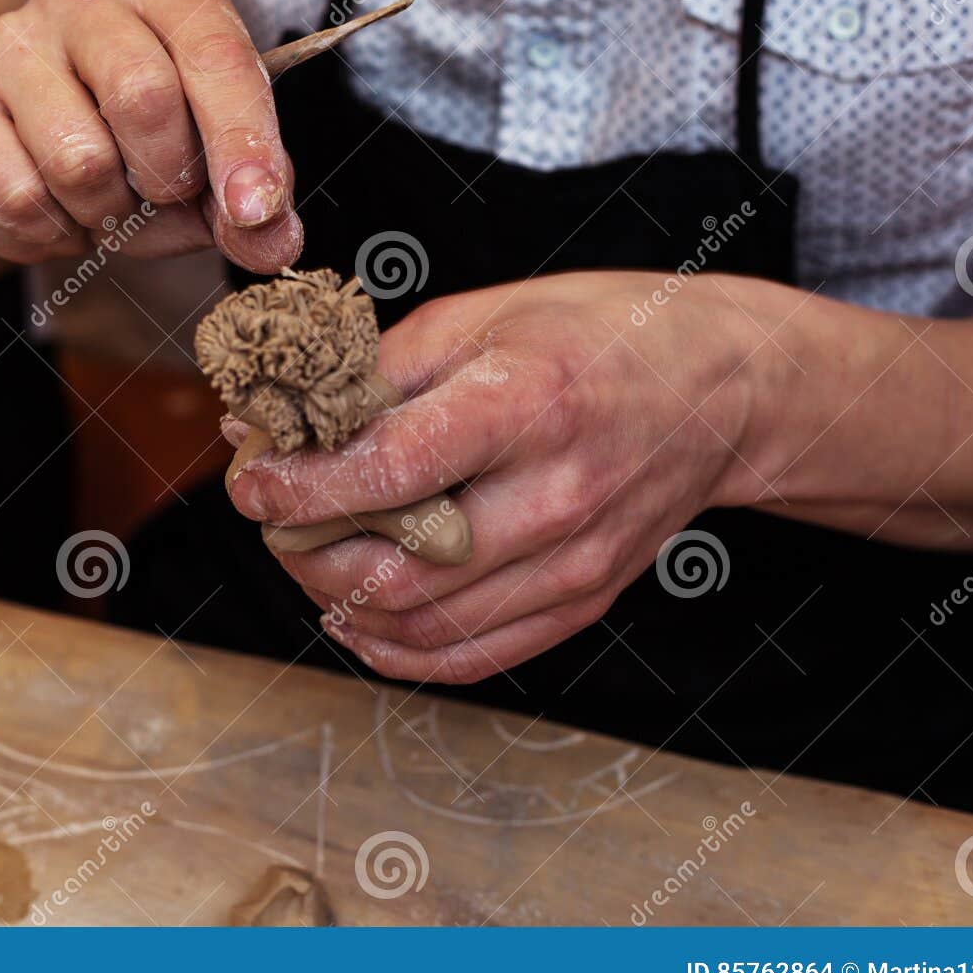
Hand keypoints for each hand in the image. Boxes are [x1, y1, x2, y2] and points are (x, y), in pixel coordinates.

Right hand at [0, 0, 300, 270]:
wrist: (13, 136)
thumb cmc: (130, 137)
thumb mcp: (208, 156)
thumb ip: (251, 197)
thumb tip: (272, 243)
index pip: (215, 55)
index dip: (243, 141)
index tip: (255, 209)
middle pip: (144, 98)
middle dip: (168, 182)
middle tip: (164, 200)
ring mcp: (8, 38)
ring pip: (78, 160)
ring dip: (108, 217)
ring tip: (107, 207)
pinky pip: (18, 198)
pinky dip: (52, 233)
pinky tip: (57, 213)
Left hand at [225, 272, 785, 682]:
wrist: (720, 390)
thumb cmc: (595, 335)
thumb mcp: (481, 317)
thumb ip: (372, 374)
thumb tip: (267, 424)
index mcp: (527, 404)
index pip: (387, 472)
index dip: (297, 488)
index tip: (252, 482)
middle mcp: (556, 496)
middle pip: (394, 568)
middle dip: (304, 553)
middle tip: (274, 520)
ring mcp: (575, 562)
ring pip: (420, 623)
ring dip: (338, 600)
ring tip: (309, 557)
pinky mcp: (583, 601)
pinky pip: (469, 656)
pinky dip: (395, 650)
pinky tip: (357, 615)